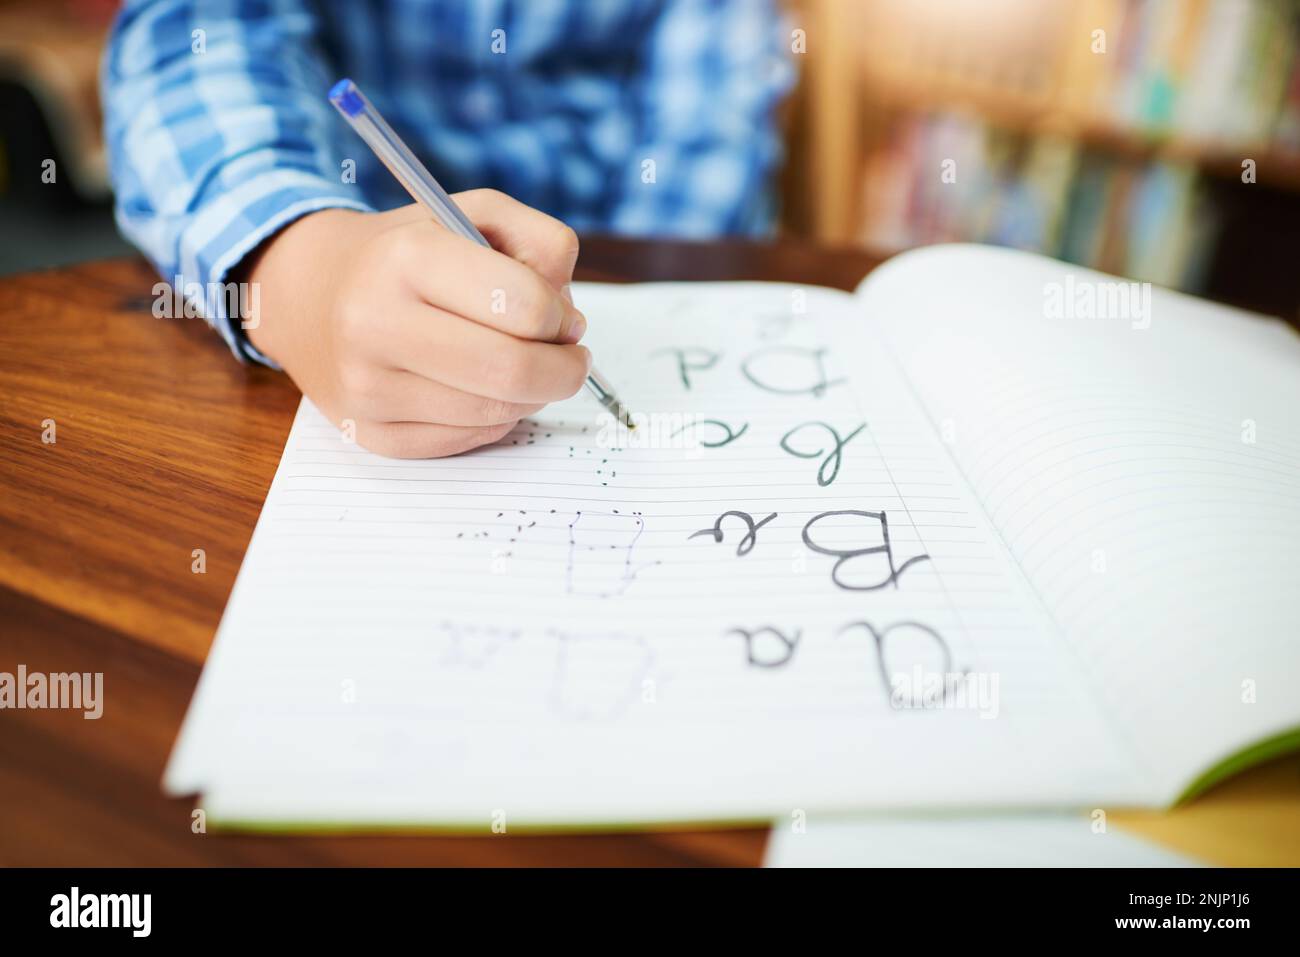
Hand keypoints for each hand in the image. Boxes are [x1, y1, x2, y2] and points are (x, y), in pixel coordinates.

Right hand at [241, 190, 589, 456]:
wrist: (309, 295)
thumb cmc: (408, 254)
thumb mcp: (473, 215)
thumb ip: (542, 242)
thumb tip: (569, 320)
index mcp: (406, 258)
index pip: (523, 306)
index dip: (562, 317)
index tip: (564, 319)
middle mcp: (376, 323)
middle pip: (514, 372)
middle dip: (564, 371)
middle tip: (570, 359)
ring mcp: (368, 387)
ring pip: (496, 413)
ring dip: (530, 395)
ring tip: (519, 366)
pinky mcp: (370, 433)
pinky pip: (469, 440)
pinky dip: (494, 419)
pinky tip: (480, 390)